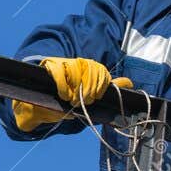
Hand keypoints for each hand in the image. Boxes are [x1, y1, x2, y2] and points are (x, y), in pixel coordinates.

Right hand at [11, 56, 129, 130]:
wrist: (41, 107)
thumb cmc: (67, 102)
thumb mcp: (89, 96)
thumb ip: (107, 88)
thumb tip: (129, 83)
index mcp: (87, 67)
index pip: (100, 70)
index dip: (101, 85)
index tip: (96, 98)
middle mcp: (76, 62)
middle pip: (90, 68)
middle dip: (90, 89)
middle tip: (84, 102)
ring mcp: (62, 62)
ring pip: (75, 70)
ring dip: (76, 89)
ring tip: (72, 101)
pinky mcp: (48, 66)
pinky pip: (59, 71)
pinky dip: (63, 85)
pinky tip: (63, 95)